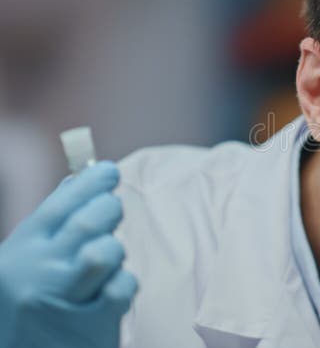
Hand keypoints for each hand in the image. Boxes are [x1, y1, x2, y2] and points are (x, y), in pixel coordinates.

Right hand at [0, 161, 137, 347]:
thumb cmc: (31, 308)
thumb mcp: (24, 264)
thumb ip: (50, 226)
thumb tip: (79, 179)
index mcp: (19, 251)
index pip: (59, 205)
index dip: (90, 184)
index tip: (110, 171)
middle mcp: (37, 273)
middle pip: (87, 222)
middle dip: (109, 209)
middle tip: (113, 211)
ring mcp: (63, 299)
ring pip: (106, 251)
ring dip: (115, 248)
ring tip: (108, 257)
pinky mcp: (91, 325)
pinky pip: (123, 285)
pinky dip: (125, 281)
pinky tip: (113, 288)